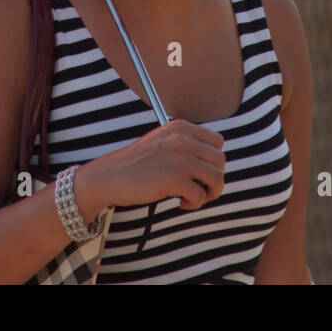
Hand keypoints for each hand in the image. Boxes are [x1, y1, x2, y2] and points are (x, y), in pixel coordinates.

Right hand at [74, 119, 225, 215]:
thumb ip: (186, 145)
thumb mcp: (163, 142)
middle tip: (199, 189)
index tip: (201, 172)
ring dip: (209, 193)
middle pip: (220, 160)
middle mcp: (183, 139)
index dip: (213, 160)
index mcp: (181, 127)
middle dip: (214, 179)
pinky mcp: (175, 179)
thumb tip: (214, 164)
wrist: (111, 176)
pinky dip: (194, 204)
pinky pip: (200, 195)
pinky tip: (180, 203)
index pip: (217, 141)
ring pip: (217, 178)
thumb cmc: (136, 164)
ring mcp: (180, 158)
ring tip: (192, 198)